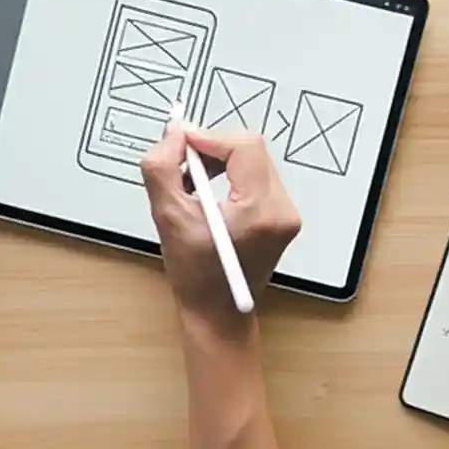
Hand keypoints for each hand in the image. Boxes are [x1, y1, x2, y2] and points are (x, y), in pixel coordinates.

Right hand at [140, 124, 300, 332]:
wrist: (218, 314)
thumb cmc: (196, 277)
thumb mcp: (168, 218)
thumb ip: (162, 168)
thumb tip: (173, 134)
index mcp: (261, 211)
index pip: (244, 146)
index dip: (208, 137)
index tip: (180, 142)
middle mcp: (282, 209)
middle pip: (249, 149)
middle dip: (211, 148)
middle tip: (180, 163)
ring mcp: (285, 212)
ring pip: (251, 159)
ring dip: (217, 161)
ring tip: (189, 183)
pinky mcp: (280, 214)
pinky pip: (254, 175)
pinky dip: (227, 174)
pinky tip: (205, 192)